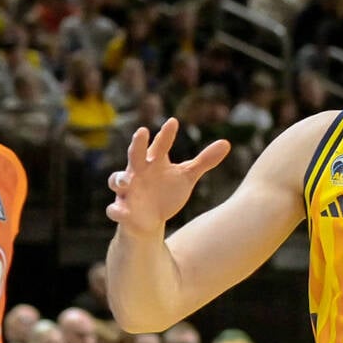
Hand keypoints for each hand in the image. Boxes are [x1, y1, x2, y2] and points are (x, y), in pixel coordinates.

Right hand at [105, 117, 230, 236]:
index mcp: (155, 161)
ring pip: (117, 180)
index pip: (160, 144)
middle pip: (135, 154)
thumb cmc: (166, 192)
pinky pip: (116, 209)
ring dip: (120, 179)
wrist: (150, 220)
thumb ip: (204, 161)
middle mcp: (138, 172)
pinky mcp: (123, 210)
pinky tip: (119, 211)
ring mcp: (128, 191)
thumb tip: (227, 143)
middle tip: (142, 132)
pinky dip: (116, 210)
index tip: (174, 121)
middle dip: (137, 144)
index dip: (166, 134)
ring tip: (126, 181)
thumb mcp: (187, 176)